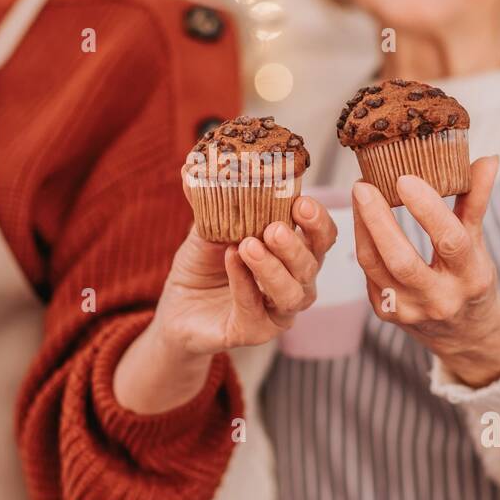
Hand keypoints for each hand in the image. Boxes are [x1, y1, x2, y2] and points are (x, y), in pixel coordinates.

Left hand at [154, 193, 337, 358]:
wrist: (177, 307)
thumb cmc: (203, 265)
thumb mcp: (207, 226)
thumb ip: (210, 200)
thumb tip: (193, 167)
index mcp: (294, 252)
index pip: (321, 237)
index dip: (318, 221)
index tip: (301, 202)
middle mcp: (296, 282)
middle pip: (312, 264)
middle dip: (296, 245)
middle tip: (275, 228)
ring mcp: (278, 311)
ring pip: (291, 293)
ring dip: (273, 268)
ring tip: (249, 245)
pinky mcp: (255, 332)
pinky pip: (255, 309)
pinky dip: (243, 283)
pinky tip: (231, 261)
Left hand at [352, 156, 499, 387]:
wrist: (465, 334)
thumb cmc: (470, 279)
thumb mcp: (478, 243)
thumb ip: (477, 201)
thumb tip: (488, 160)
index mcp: (471, 277)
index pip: (450, 241)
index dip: (427, 209)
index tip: (405, 179)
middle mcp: (440, 299)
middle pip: (402, 259)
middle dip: (379, 220)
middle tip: (363, 185)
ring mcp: (411, 310)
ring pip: (376, 266)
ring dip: (362, 227)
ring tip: (359, 194)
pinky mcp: (388, 313)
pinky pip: (368, 274)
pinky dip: (362, 242)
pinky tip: (360, 217)